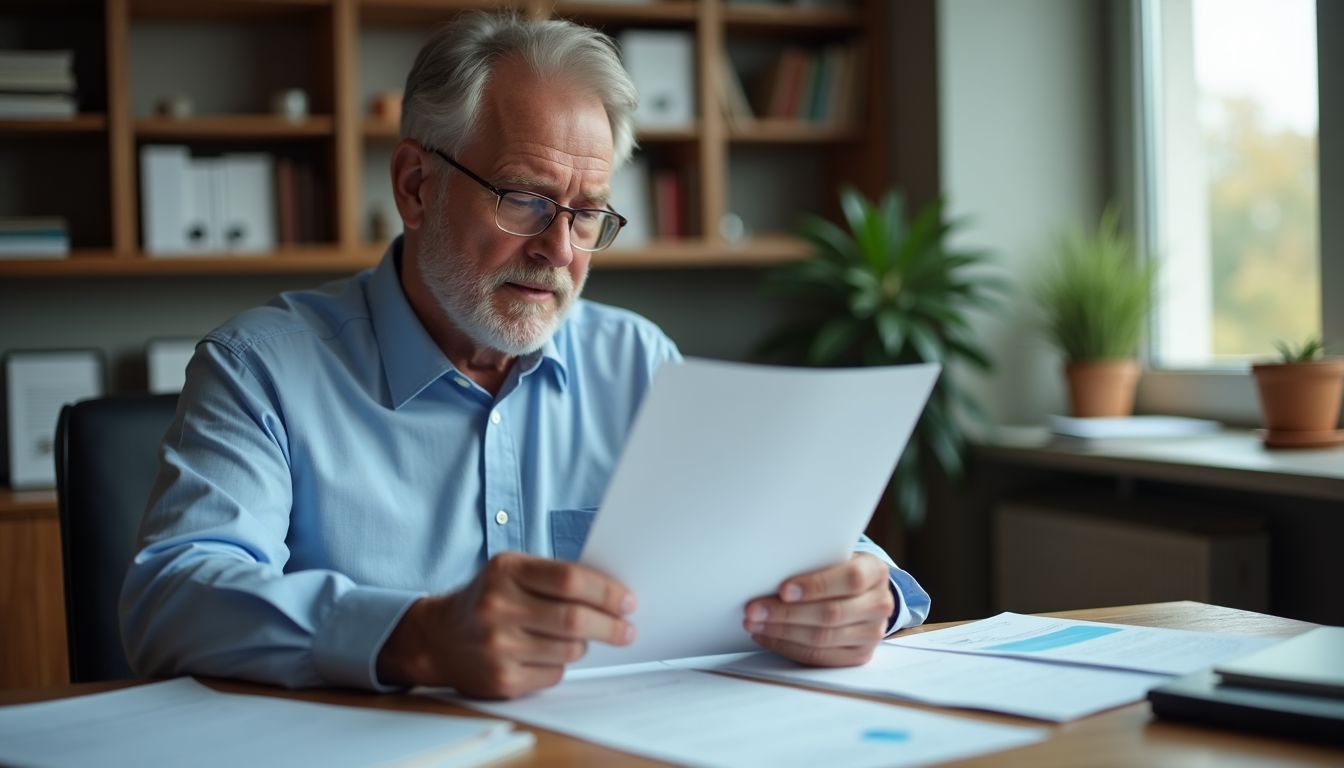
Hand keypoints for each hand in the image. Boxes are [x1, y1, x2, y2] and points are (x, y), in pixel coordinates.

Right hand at [376, 552, 635, 697]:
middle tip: (627, 629)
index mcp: (505, 570)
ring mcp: (497, 646)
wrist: (439, 637)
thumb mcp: (513, 571)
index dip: (606, 592)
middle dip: (610, 625)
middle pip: (574, 619)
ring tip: (581, 638)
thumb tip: (613, 595)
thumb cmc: (489, 598)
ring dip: (585, 645)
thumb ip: (555, 576)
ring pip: (570, 649)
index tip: (628, 601)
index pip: (570, 580)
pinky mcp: (501, 679)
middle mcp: (497, 607)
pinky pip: (555, 673)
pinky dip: (561, 664)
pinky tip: (548, 653)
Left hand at [744, 553, 894, 666]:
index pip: (850, 579)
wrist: (863, 593)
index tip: (783, 590)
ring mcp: (872, 633)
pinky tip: (767, 636)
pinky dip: (788, 647)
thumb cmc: (838, 569)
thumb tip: (769, 572)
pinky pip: (819, 657)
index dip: (815, 585)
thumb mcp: (834, 556)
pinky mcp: (859, 655)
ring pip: (822, 638)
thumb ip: (813, 562)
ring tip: (754, 623)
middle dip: (786, 613)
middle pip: (831, 613)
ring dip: (781, 632)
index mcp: (876, 571)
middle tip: (754, 609)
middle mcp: (880, 604)